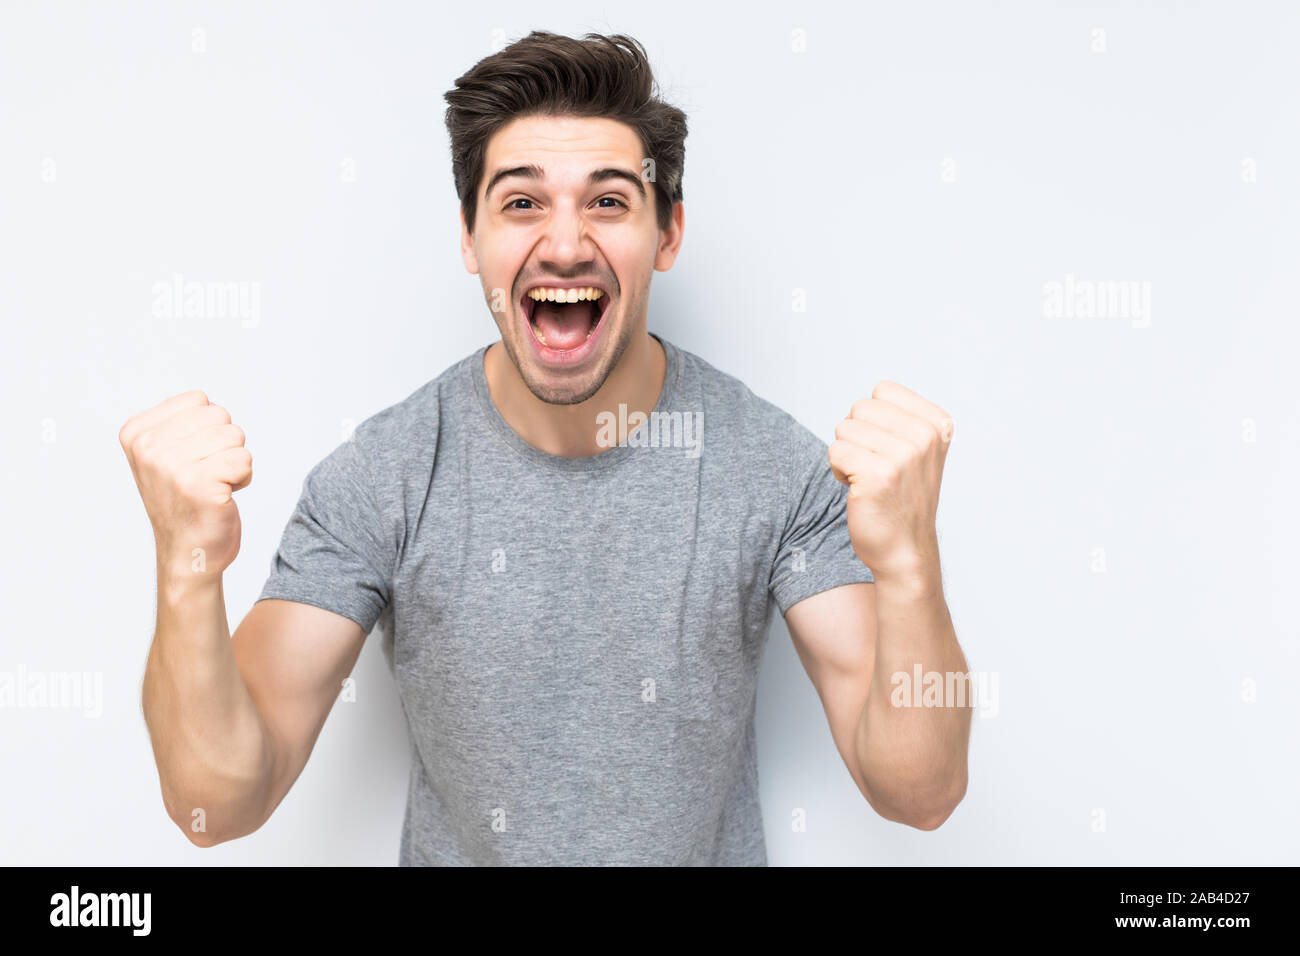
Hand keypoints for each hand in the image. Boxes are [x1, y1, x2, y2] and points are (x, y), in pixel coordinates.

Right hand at [119, 390, 251, 579]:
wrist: (187, 553)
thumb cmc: (184, 500)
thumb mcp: (164, 454)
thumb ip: (179, 422)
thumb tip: (205, 402)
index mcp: (136, 433)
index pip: (199, 400)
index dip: (207, 428)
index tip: (191, 458)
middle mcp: (148, 448)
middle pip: (219, 414)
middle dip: (225, 443)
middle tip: (206, 474)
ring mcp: (171, 467)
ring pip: (235, 435)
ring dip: (235, 461)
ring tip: (213, 484)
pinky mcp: (199, 486)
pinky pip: (244, 460)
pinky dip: (243, 478)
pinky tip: (223, 496)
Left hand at [828, 381, 952, 580]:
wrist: (905, 550)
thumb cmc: (903, 498)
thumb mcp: (920, 450)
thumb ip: (903, 419)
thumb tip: (874, 395)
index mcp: (938, 424)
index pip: (882, 390)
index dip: (874, 418)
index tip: (889, 447)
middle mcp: (925, 437)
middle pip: (859, 408)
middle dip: (856, 436)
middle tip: (875, 467)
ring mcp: (903, 455)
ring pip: (843, 429)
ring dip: (846, 454)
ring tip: (868, 479)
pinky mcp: (877, 475)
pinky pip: (835, 451)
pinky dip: (838, 471)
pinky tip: (858, 490)